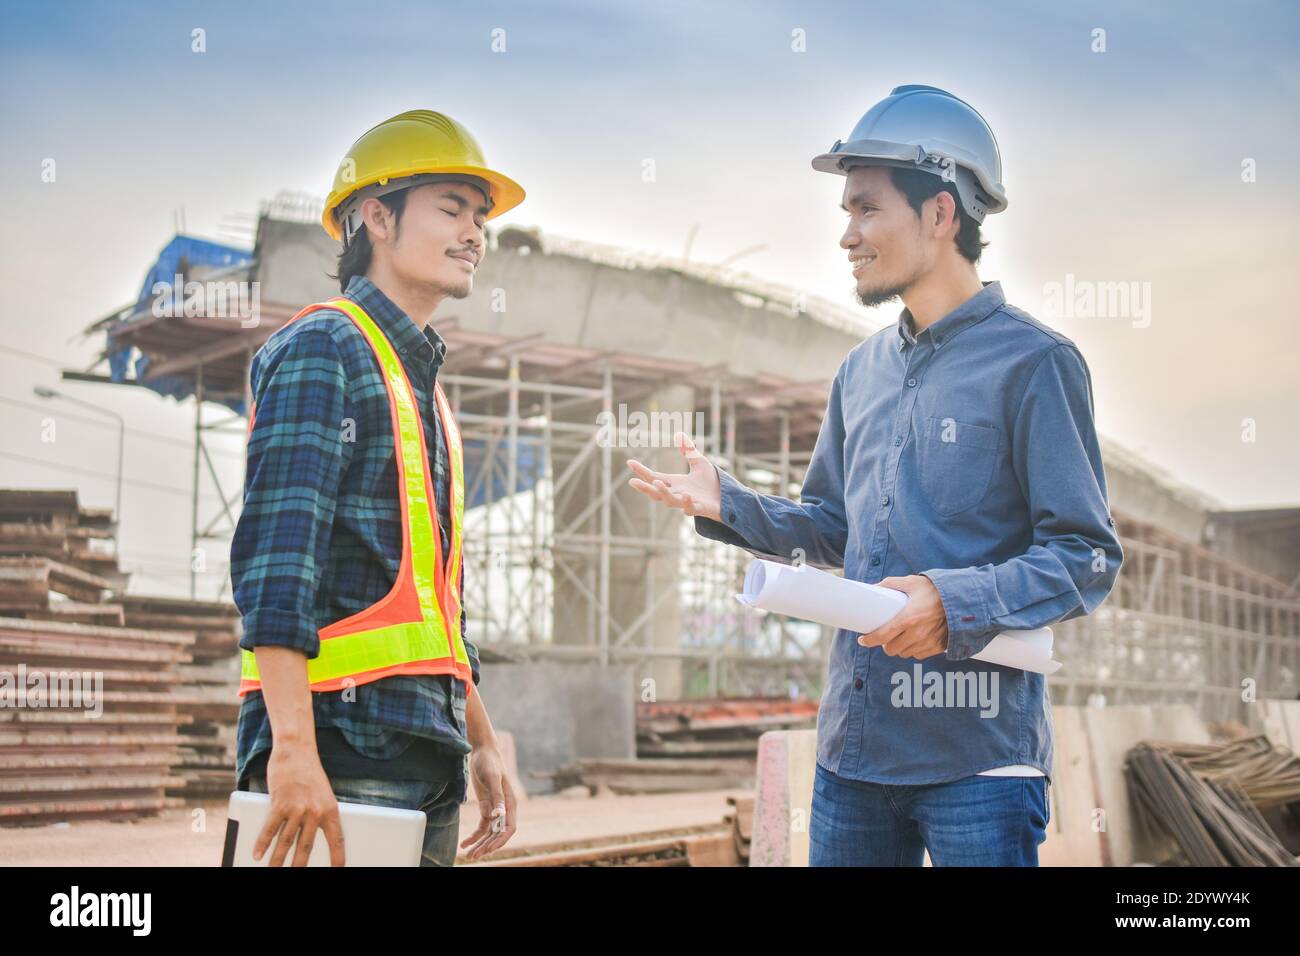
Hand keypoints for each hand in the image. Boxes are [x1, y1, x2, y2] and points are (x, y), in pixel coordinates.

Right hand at [256, 741, 344, 866]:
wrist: (296, 751)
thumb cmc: (309, 772)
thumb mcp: (323, 793)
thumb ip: (319, 814)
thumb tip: (313, 835)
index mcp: (330, 809)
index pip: (337, 839)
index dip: (338, 857)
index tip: (338, 869)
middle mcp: (315, 811)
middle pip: (306, 846)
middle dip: (300, 865)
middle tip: (296, 875)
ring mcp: (297, 808)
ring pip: (286, 841)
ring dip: (279, 860)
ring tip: (274, 870)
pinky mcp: (280, 804)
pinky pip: (270, 828)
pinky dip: (262, 843)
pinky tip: (257, 854)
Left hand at [460, 744, 516, 860]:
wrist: (483, 751)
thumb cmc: (490, 762)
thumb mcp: (492, 778)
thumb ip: (496, 797)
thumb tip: (498, 815)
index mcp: (510, 803)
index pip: (509, 828)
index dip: (500, 840)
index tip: (488, 849)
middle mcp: (504, 808)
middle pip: (497, 833)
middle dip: (487, 846)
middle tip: (473, 856)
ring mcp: (494, 808)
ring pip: (489, 832)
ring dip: (480, 844)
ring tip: (468, 855)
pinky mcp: (486, 806)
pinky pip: (482, 826)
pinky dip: (474, 835)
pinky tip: (465, 843)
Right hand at [626, 431, 721, 520]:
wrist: (727, 498)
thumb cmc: (711, 483)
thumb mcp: (699, 462)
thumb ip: (688, 451)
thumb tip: (678, 433)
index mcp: (674, 483)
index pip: (654, 477)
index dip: (641, 471)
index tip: (629, 462)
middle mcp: (677, 493)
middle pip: (656, 492)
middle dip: (644, 488)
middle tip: (632, 482)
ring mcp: (687, 502)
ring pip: (670, 501)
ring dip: (663, 492)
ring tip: (656, 482)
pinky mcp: (699, 509)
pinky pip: (691, 509)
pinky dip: (687, 503)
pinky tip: (686, 495)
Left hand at [858, 575, 948, 659]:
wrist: (963, 600)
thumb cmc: (936, 590)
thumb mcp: (912, 582)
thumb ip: (892, 584)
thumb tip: (875, 586)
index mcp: (908, 618)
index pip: (882, 636)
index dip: (869, 640)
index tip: (863, 640)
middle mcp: (917, 634)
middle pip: (891, 649)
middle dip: (884, 644)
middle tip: (885, 636)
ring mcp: (928, 642)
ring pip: (904, 653)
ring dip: (899, 648)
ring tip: (899, 638)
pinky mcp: (937, 647)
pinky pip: (919, 655)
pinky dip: (913, 650)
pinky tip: (913, 641)